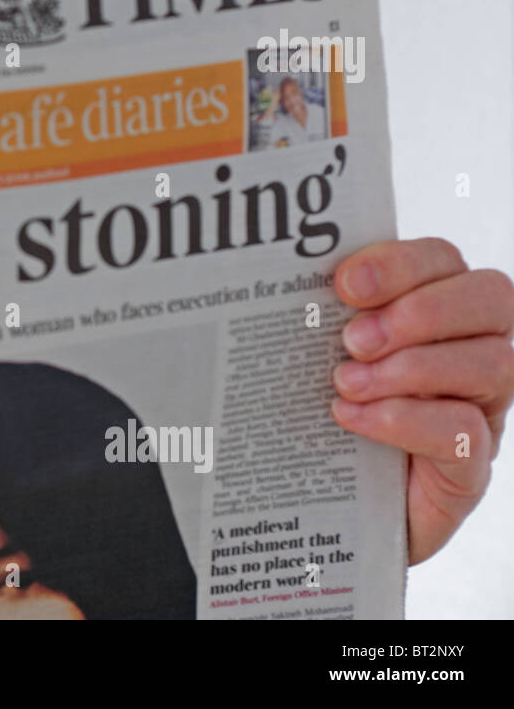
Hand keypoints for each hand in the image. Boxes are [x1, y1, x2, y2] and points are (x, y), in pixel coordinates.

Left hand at [331, 238, 513, 563]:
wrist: (326, 508)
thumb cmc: (323, 419)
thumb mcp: (317, 358)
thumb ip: (319, 318)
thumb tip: (276, 281)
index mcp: (437, 311)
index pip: (443, 260)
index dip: (401, 262)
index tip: (344, 284)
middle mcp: (473, 352)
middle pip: (492, 299)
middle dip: (420, 311)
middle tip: (354, 339)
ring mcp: (482, 409)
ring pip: (492, 363)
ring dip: (412, 367)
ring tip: (346, 382)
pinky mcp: (470, 467)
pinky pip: (465, 431)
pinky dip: (406, 419)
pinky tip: (354, 418)